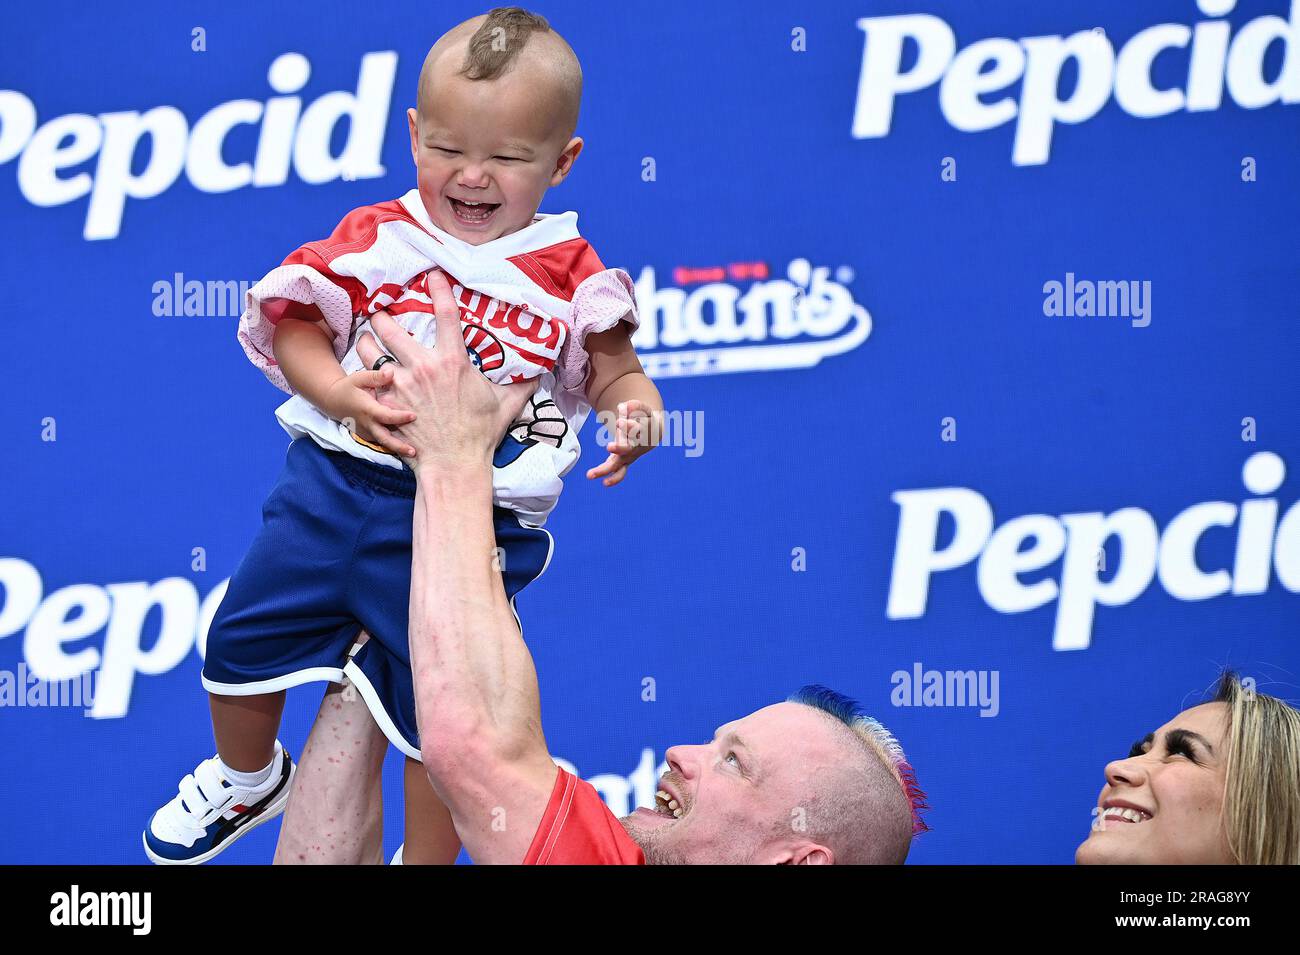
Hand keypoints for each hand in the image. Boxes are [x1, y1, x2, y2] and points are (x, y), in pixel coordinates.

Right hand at [321, 365, 417, 458]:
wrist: (334, 401)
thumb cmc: (350, 387)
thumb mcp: (360, 377)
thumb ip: (376, 376)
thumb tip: (391, 373)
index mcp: (367, 409)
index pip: (385, 416)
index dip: (400, 417)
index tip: (414, 416)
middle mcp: (367, 424)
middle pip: (384, 438)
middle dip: (399, 446)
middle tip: (414, 452)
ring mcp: (366, 432)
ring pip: (383, 443)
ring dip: (397, 448)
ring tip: (414, 453)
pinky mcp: (367, 436)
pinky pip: (380, 441)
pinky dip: (392, 445)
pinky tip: (406, 447)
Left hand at [354, 269, 536, 472]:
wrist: (453, 464)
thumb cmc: (480, 435)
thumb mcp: (506, 406)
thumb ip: (521, 386)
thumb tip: (539, 373)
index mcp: (453, 361)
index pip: (445, 313)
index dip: (437, 288)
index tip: (431, 274)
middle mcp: (422, 367)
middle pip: (390, 327)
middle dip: (382, 316)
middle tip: (381, 313)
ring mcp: (400, 385)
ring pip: (370, 351)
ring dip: (367, 344)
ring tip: (367, 341)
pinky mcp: (386, 404)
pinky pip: (366, 382)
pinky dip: (364, 377)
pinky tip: (364, 376)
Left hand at [586, 399, 656, 486]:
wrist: (653, 433)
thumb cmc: (644, 418)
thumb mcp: (642, 409)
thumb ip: (635, 406)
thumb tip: (623, 405)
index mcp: (643, 432)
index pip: (637, 429)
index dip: (628, 426)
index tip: (620, 422)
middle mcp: (637, 446)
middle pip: (628, 449)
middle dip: (619, 447)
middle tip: (609, 446)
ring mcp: (630, 455)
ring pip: (619, 464)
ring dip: (606, 469)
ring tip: (591, 474)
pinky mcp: (624, 461)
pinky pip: (620, 473)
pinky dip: (613, 479)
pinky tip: (604, 483)